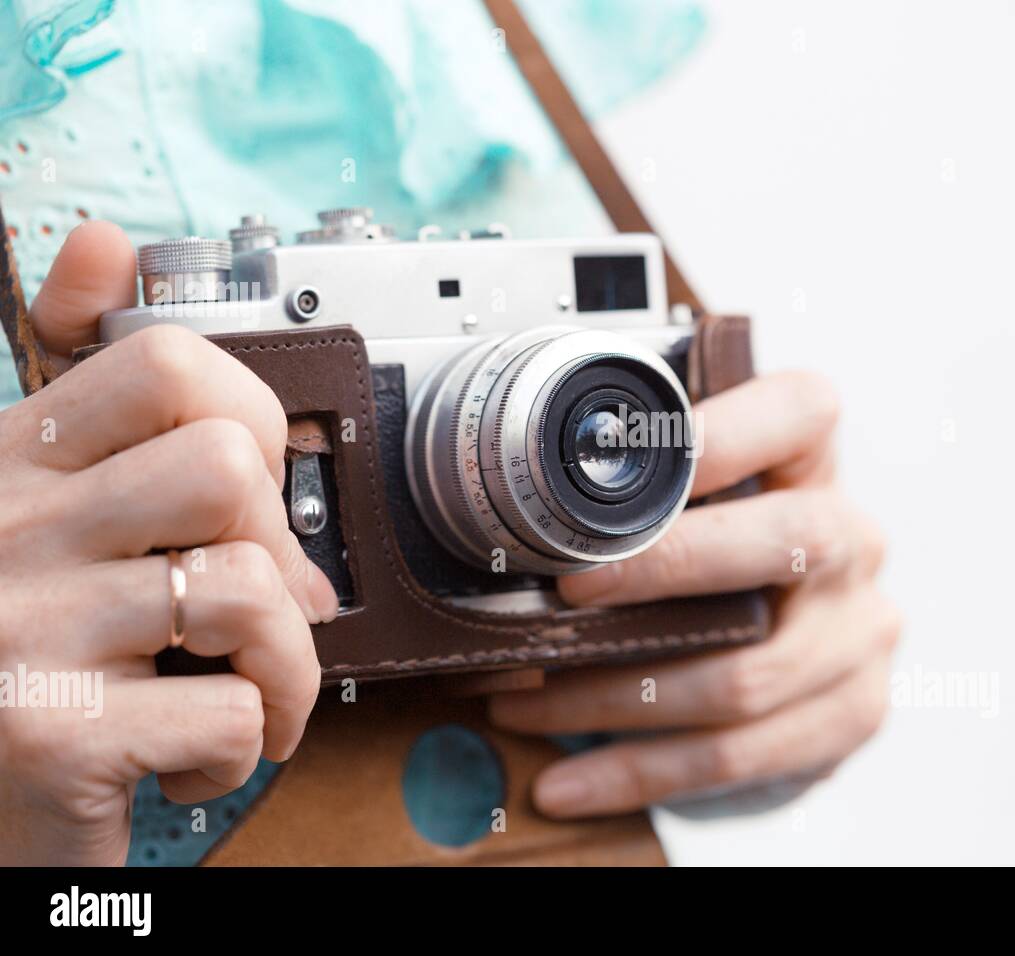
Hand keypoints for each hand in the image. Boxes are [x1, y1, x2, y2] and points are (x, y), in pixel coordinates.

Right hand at [0, 222, 336, 864]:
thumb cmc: (22, 664)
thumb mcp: (35, 517)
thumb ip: (83, 401)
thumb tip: (99, 240)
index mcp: (7, 467)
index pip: (165, 365)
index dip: (251, 418)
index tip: (249, 488)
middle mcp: (1, 532)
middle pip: (228, 468)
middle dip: (277, 548)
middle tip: (250, 606)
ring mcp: (20, 631)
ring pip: (251, 587)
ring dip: (283, 662)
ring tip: (241, 692)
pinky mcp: (49, 735)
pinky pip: (231, 707)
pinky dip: (247, 746)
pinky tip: (194, 763)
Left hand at [488, 370, 899, 817]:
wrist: (800, 648)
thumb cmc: (718, 555)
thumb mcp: (694, 497)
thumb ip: (641, 475)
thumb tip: (515, 461)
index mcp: (814, 465)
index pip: (800, 412)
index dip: (728, 429)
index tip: (633, 452)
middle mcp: (852, 543)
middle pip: (785, 544)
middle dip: (666, 568)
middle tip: (568, 589)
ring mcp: (859, 634)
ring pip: (743, 676)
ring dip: (615, 696)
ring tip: (522, 701)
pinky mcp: (848, 715)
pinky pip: (737, 758)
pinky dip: (639, 773)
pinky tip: (567, 781)